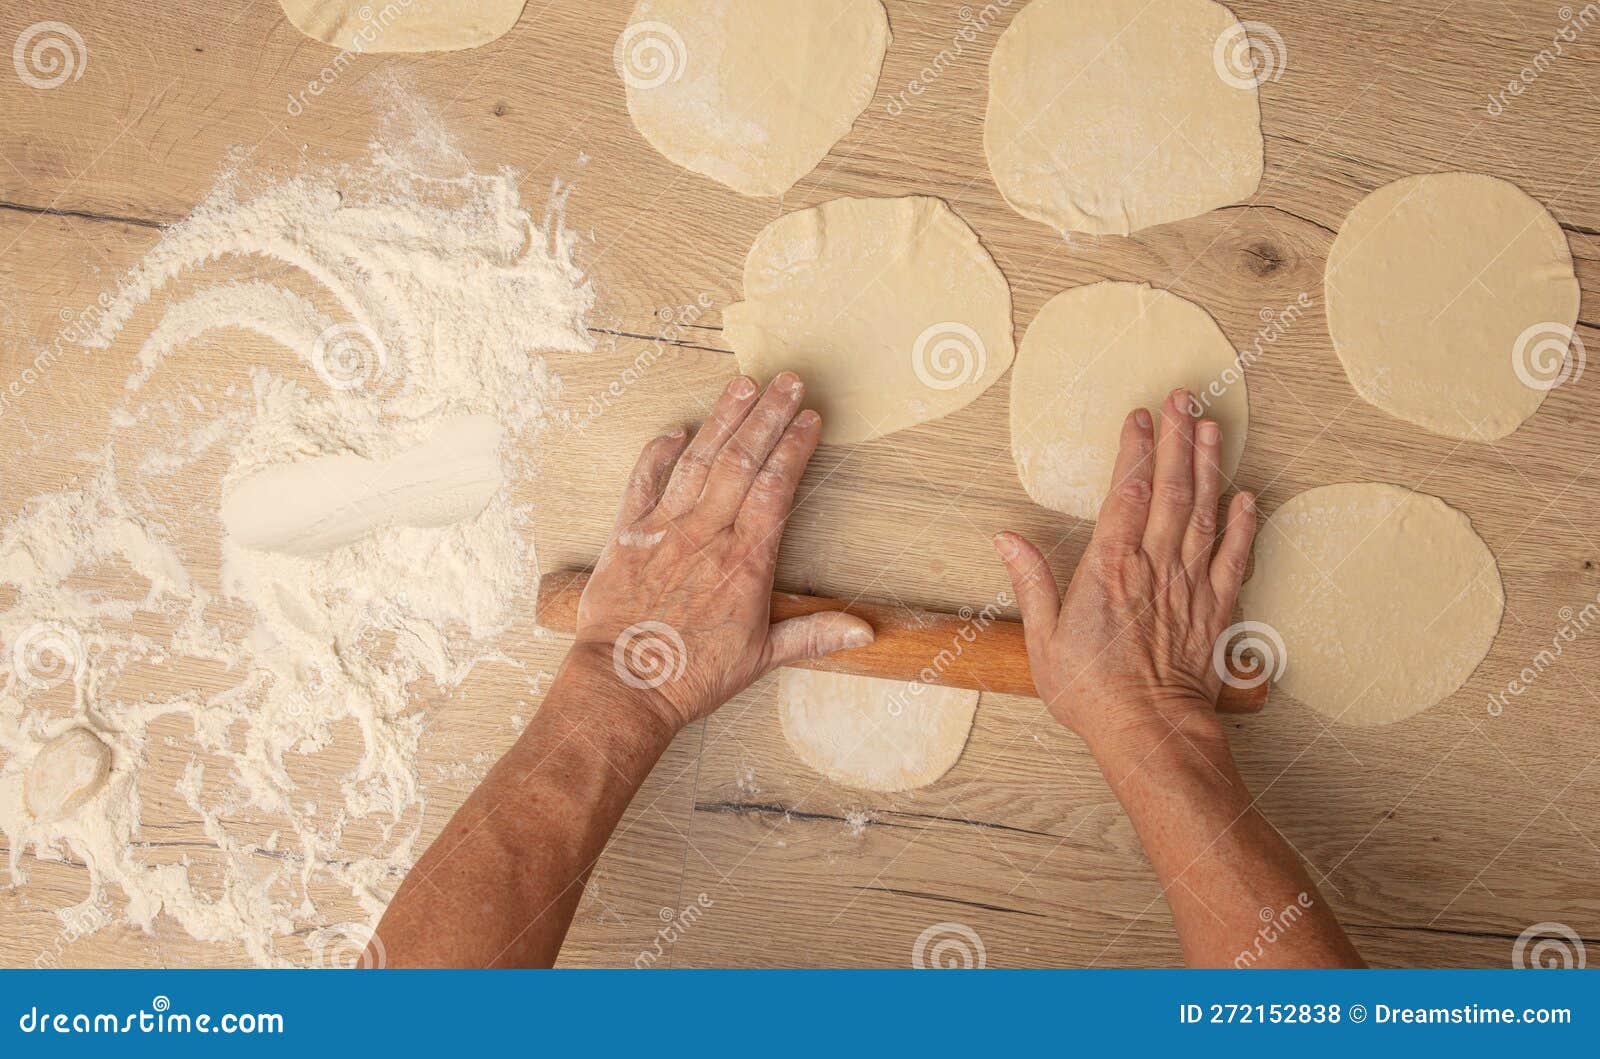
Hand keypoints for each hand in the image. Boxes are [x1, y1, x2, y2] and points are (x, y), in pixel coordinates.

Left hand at [572, 373, 873, 730]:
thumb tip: (866, 631)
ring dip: (723, 420)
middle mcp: (707, 536)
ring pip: (698, 462)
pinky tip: (676, 431)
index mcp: (745, 562)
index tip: (809, 417)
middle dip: (767, 416)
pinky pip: (642, 482)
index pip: (774, 489)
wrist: (623, 685)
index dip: (793, 448)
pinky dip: (657, 453)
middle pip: (741, 461)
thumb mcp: (762, 658)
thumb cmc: (692, 676)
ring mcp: (664, 531)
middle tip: (787, 380)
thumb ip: (814, 635)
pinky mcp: (627, 535)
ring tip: (743, 385)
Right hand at [994, 390, 1257, 765]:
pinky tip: (1246, 496)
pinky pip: (1233, 557)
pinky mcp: (1214, 609)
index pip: (1126, 493)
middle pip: (1171, 490)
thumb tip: (1008, 540)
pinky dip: (1243, 524)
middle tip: (1182, 399)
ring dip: (1209, 467)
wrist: (1150, 733)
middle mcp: (1153, 568)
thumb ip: (1031, 583)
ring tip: (1212, 428)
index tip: (1137, 417)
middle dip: (1176, 440)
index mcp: (1109, 569)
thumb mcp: (1042, 640)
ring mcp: (1189, 586)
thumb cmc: (1093, 692)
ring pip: (1204, 513)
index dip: (1134, 450)